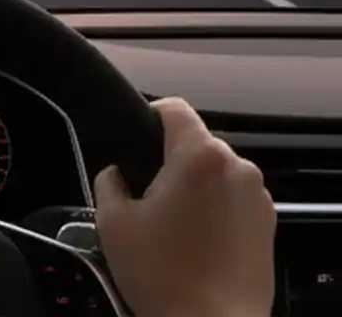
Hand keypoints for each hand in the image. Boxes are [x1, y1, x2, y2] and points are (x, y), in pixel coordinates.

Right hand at [95, 97, 275, 316]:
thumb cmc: (159, 271)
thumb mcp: (112, 221)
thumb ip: (110, 181)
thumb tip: (118, 173)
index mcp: (199, 156)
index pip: (174, 108)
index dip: (149, 117)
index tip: (134, 146)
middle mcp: (237, 166)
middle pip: (196, 144)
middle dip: (171, 162)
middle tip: (146, 199)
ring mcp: (259, 195)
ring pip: (216, 173)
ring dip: (195, 186)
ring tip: (173, 226)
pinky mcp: (270, 223)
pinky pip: (234, 199)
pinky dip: (216, 209)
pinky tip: (198, 242)